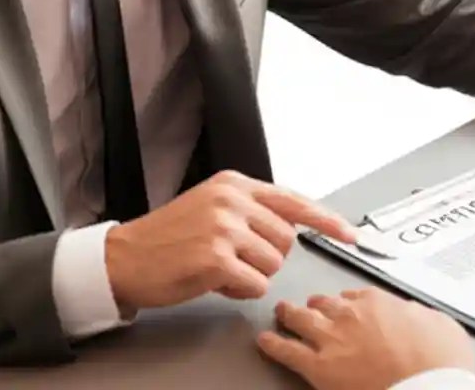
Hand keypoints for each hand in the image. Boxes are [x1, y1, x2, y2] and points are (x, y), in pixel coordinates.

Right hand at [104, 171, 356, 311]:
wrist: (125, 258)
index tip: (349, 233)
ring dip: (251, 276)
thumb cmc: (168, 238)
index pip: (294, 200)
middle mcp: (231, 200)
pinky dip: (239, 290)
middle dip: (267, 258)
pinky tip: (213, 280)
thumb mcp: (211, 207)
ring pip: (273, 264)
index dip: (326, 220)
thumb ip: (251, 210)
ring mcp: (224, 228)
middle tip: (233, 258)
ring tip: (218, 267)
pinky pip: (255, 285)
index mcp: (234, 184)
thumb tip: (291, 225)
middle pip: (286, 240)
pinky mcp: (216, 258)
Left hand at [258, 288, 474, 389]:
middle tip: (310, 306)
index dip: (347, 303)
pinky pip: (286, 350)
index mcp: (378, 302)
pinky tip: (264, 341)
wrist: (428, 386)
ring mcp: (331, 339)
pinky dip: (273, 344)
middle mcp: (349, 314)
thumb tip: (415, 314)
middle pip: (324, 303)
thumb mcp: (441, 324)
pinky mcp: (317, 367)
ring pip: (300, 318)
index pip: (353, 296)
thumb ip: (420, 314)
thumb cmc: (439, 360)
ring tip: (282, 313)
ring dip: (289, 314)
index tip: (346, 306)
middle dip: (316, 305)